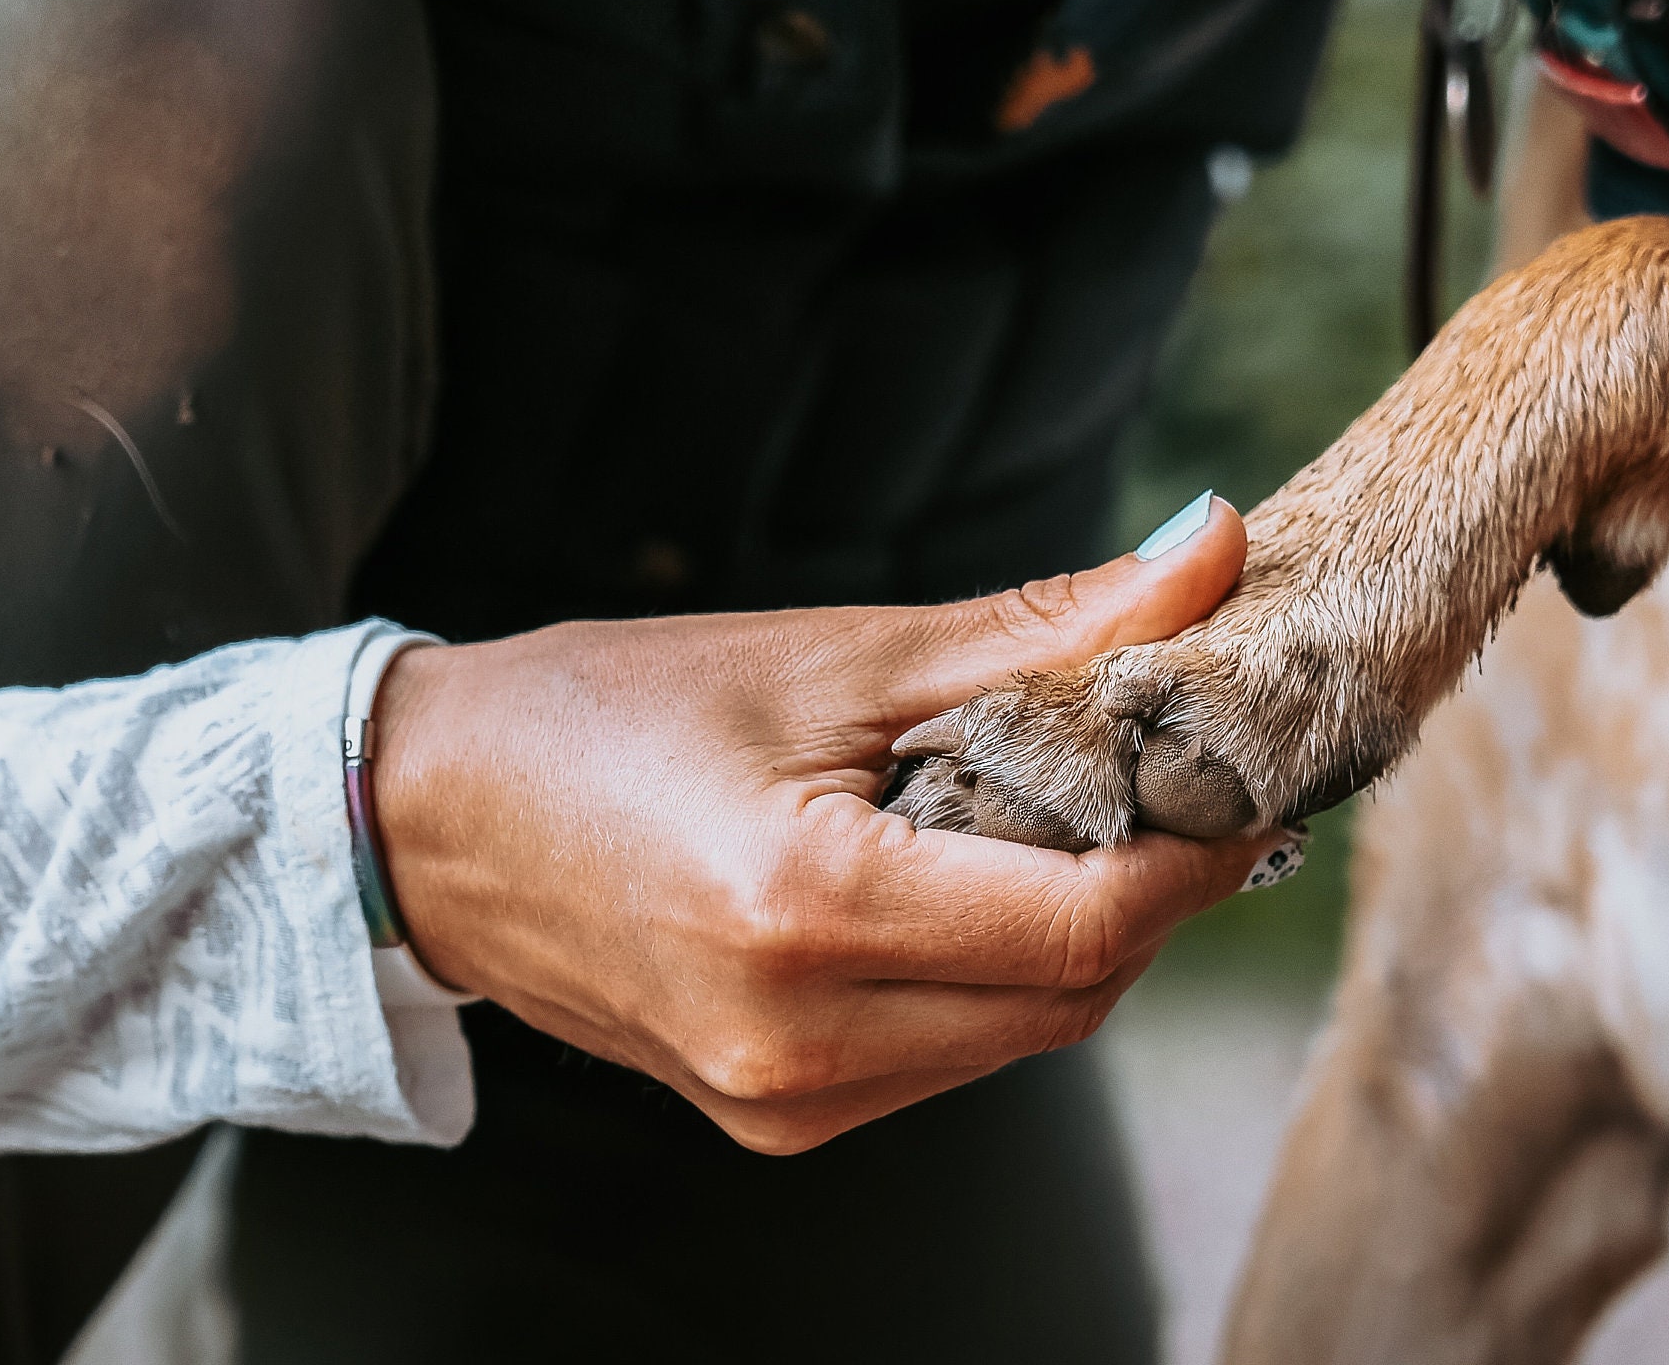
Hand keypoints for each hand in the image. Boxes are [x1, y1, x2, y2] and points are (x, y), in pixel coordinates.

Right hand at [372, 504, 1268, 1152]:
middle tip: (1169, 767)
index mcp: (804, 914)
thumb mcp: (827, 654)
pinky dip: (995, 972)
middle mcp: (798, 1043)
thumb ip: (1037, 630)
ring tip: (1065, 809)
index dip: (1197, 846)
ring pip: (1026, 1035)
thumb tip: (1209, 552)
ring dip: (1080, 931)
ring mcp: (783, 1101)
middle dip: (1153, 884)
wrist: (425, 822)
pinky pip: (949, 1057)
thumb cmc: (600, 714)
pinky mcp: (775, 1116)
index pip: (1089, 921)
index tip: (1244, 759)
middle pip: (1078, 992)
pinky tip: (970, 876)